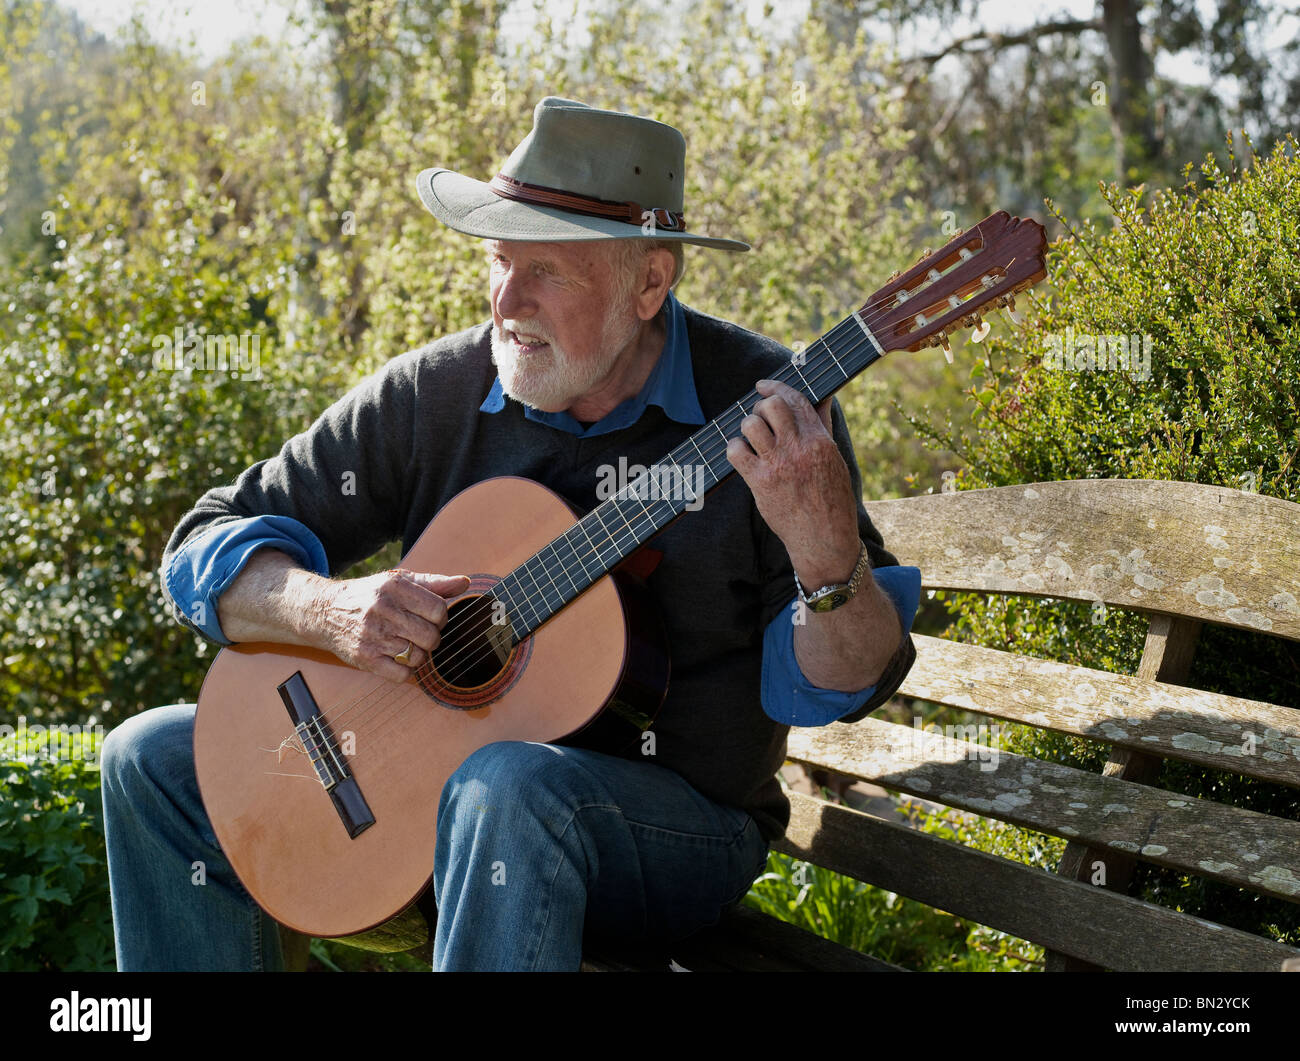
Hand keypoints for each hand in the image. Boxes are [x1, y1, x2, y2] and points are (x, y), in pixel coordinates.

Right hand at [309, 568, 470, 681]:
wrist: (325, 611)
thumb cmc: (370, 596)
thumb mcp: (399, 581)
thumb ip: (433, 583)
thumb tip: (464, 582)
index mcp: (394, 587)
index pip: (438, 609)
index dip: (441, 617)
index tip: (432, 618)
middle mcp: (383, 610)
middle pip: (431, 635)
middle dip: (432, 638)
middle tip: (421, 634)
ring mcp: (373, 635)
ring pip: (419, 656)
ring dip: (419, 654)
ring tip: (407, 644)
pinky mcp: (364, 658)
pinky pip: (402, 674)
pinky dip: (406, 670)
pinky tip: (397, 658)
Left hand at [725, 379, 859, 583]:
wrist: (825, 539)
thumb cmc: (831, 499)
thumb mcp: (834, 458)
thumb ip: (822, 425)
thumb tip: (822, 396)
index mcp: (819, 440)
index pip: (794, 400)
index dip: (775, 387)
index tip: (762, 385)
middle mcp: (799, 449)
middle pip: (770, 406)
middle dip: (760, 408)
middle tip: (760, 422)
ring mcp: (778, 465)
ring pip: (750, 425)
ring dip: (746, 429)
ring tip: (752, 442)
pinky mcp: (761, 483)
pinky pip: (735, 451)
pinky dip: (734, 450)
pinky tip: (743, 458)